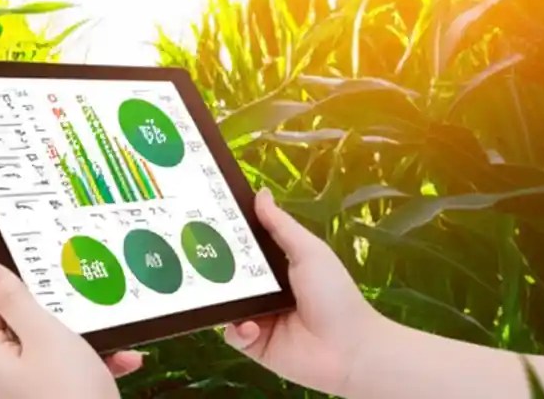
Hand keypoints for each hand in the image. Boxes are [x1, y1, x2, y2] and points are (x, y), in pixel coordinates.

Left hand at [0, 261, 142, 398]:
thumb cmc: (70, 393)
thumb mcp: (45, 335)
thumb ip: (16, 300)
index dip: (20, 285)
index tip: (47, 269)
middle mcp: (2, 379)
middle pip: (27, 328)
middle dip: (64, 316)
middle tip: (86, 300)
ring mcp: (26, 395)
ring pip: (54, 352)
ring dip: (88, 342)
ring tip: (114, 334)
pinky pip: (69, 376)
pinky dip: (95, 366)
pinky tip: (125, 359)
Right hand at [222, 187, 388, 395]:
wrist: (350, 349)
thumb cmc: (335, 295)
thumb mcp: (308, 252)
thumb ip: (281, 225)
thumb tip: (261, 193)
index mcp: (276, 266)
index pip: (244, 247)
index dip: (226, 235)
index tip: (205, 218)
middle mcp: (263, 290)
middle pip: (228, 274)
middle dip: (212, 265)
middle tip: (193, 252)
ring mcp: (257, 317)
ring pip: (224, 303)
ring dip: (221, 297)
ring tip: (214, 289)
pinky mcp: (254, 344)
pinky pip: (232, 334)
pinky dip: (237, 329)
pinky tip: (252, 326)